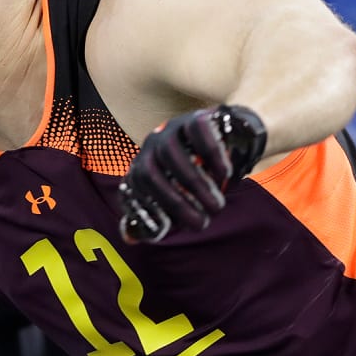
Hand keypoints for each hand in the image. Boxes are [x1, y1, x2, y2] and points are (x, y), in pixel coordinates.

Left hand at [118, 105, 266, 243]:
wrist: (226, 136)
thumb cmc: (197, 175)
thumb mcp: (175, 196)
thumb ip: (155, 216)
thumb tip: (130, 238)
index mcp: (143, 163)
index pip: (135, 186)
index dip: (148, 209)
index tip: (170, 229)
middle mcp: (152, 144)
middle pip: (150, 172)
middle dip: (175, 203)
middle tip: (202, 224)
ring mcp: (172, 128)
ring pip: (173, 154)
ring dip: (195, 184)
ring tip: (216, 206)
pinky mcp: (196, 118)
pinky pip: (198, 133)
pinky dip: (212, 156)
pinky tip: (225, 174)